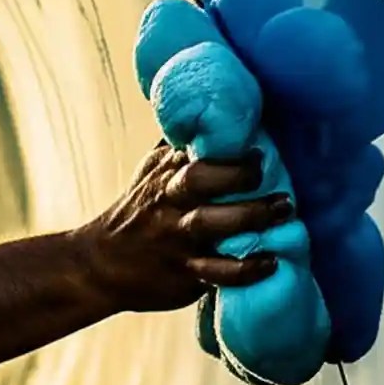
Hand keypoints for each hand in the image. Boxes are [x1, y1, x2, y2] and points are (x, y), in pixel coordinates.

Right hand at [71, 145, 292, 312]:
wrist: (100, 263)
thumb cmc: (139, 211)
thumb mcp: (152, 172)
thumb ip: (182, 148)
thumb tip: (215, 113)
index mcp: (165, 172)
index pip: (193, 148)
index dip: (227, 145)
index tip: (258, 146)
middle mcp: (169, 201)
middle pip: (198, 179)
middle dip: (237, 175)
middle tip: (270, 175)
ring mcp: (175, 237)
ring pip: (210, 222)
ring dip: (250, 216)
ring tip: (283, 212)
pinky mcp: (183, 272)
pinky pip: (216, 272)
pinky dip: (245, 269)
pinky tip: (270, 262)